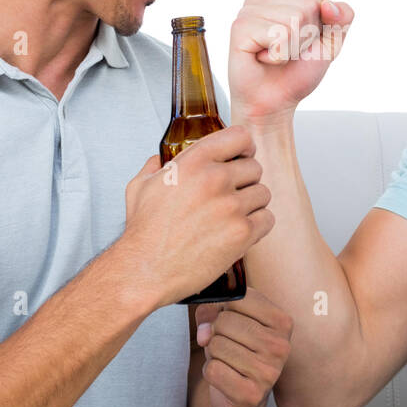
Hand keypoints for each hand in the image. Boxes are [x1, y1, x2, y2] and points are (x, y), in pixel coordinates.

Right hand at [122, 127, 273, 305]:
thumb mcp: (139, 187)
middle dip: (245, 181)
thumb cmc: (143, 232)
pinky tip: (240, 232)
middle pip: (255, 167)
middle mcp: (215, 179)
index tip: (241, 157)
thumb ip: (154, 167)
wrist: (146, 270)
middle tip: (230, 196)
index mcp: (193, 161)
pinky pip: (267, 219)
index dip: (244, 147)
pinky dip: (258, 226)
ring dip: (252, 205)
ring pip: (263, 193)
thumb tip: (160, 161)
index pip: (240, 136)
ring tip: (232, 217)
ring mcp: (231, 206)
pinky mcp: (242, 233)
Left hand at [193, 288, 293, 406]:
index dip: (222, 307)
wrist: (244, 394)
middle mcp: (280, 346)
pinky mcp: (251, 395)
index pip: (237, 297)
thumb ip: (211, 309)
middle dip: (215, 332)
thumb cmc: (237, 348)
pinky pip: (212, 370)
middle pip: (224, 321)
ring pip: (215, 345)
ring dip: (213, 353)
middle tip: (228, 345)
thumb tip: (204, 332)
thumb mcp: (228, 318)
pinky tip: (225, 377)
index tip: (229, 319)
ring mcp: (268, 372)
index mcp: (282, 321)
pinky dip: (210, 372)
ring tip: (228, 361)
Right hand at [228, 0, 353, 124]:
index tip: (301, 42)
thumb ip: (342, 18)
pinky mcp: (240, 27)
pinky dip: (279, 55)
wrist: (272, 104)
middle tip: (285, 52)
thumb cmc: (296, 73)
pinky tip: (263, 59)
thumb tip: (327, 4)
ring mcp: (249, 11)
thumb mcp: (330, 43)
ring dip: (291, 48)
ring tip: (274, 56)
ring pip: (294, 19)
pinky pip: (279, 35)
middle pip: (308, 6)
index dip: (320, 26)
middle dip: (305, 38)